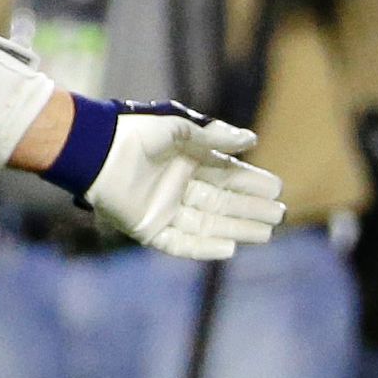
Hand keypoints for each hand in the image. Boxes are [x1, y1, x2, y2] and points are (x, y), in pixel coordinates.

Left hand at [86, 102, 287, 260]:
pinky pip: (182, 242)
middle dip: (251, 208)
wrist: (97, 151)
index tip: (277, 188)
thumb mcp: (179, 128)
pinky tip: (229, 249)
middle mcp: (179, 186)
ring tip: (266, 233)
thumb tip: (252, 141)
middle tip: (280, 215)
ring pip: (209, 222)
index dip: (252, 182)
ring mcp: (165, 209)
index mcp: (187, 160)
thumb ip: (214, 136)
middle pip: (223, 201)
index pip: (227, 175)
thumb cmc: (137, 133)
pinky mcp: (149, 228)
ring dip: (237, 228)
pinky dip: (204, 247)